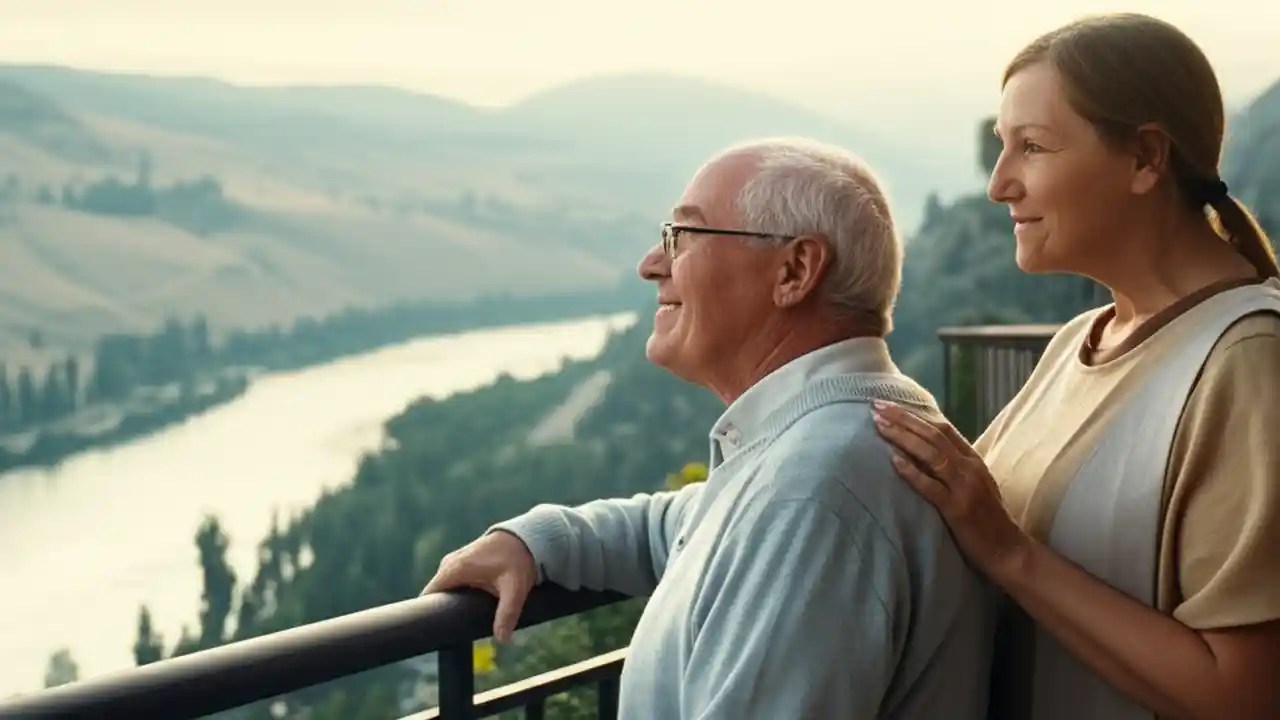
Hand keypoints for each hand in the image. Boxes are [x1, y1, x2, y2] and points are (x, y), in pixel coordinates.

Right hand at [421, 530, 536, 643]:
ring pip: (444, 588)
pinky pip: (450, 582)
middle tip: (456, 629)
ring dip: (450, 602)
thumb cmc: (518, 560)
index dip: (429, 613)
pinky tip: (467, 605)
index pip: (429, 595)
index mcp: (455, 569)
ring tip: (462, 619)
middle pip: (436, 594)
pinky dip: (456, 593)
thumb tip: (502, 640)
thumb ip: (507, 614)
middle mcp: (449, 563)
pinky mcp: (461, 561)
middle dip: (442, 611)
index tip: (438, 631)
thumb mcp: (515, 589)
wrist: (526, 537)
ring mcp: (454, 561)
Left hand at [870, 399, 1030, 583]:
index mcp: (973, 460)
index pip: (943, 429)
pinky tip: (894, 460)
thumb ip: (955, 467)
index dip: (914, 415)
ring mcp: (964, 488)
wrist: (1009, 551)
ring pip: (931, 454)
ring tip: (879, 425)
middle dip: (903, 418)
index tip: (889, 404)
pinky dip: (912, 471)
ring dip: (903, 437)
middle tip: (876, 406)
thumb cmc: (987, 520)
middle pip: (933, 435)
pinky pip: (931, 486)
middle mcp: (969, 468)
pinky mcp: (957, 509)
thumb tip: (924, 451)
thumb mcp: (975, 485)